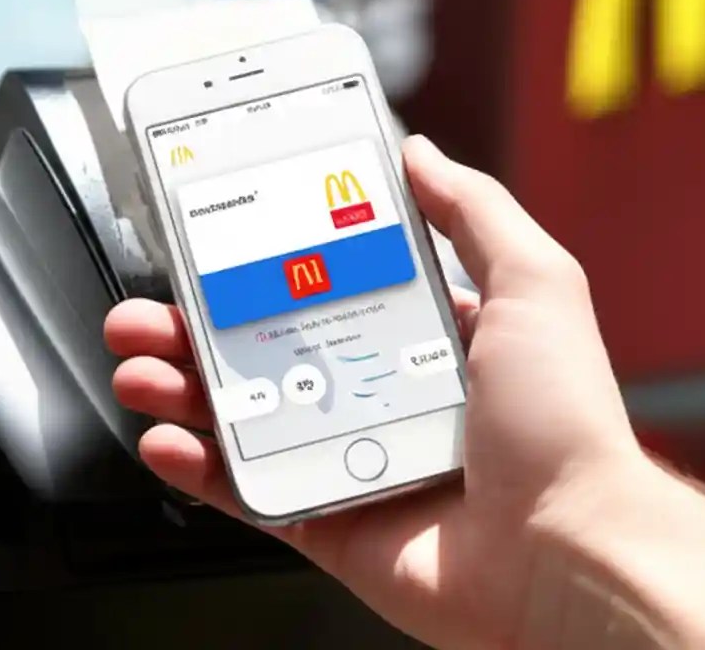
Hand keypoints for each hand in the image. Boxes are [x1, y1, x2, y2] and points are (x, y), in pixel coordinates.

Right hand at [105, 136, 643, 648]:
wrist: (563, 550)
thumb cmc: (561, 420)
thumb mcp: (532, 284)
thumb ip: (474, 212)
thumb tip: (419, 153)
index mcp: (427, 337)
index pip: (328, 286)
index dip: (269, 263)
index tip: (218, 240)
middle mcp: (383, 393)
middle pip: (270, 349)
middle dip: (200, 325)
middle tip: (152, 309)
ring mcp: (351, 458)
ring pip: (245, 415)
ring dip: (183, 389)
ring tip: (140, 365)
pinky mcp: (328, 519)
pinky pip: (248, 491)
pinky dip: (199, 468)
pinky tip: (165, 440)